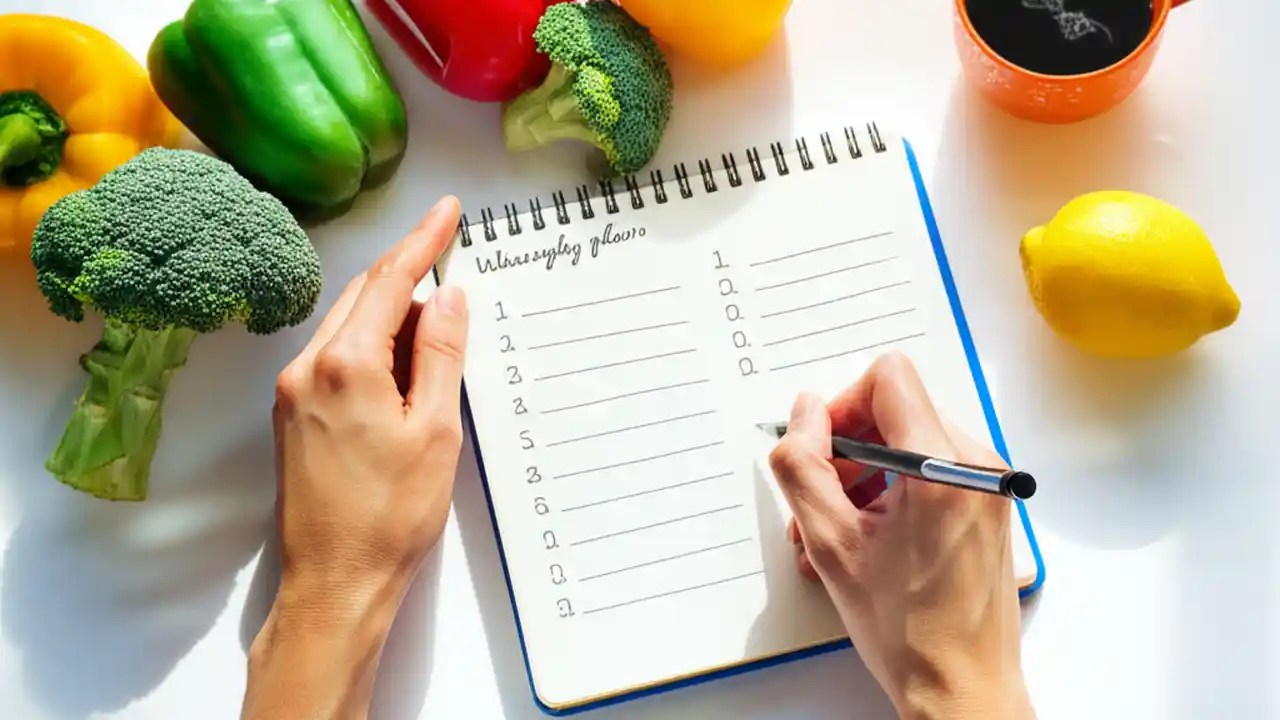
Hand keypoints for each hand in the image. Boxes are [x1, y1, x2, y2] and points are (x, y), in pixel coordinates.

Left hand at [244, 196, 468, 719]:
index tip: (447, 211)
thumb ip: (439, 355)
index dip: (423, 242)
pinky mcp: (293, 416)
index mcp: (346, 366)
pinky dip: (371, 344)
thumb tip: (447, 297)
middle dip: (407, 272)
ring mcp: (294, 393)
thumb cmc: (391, 516)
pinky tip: (402, 360)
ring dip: (390, 311)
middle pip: (363, 297)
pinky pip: (335, 357)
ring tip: (438, 317)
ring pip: (347, 326)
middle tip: (449, 253)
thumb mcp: (434, 430)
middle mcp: (308, 369)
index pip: (390, 283)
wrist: (335, 582)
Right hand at [768, 353, 1033, 719]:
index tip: (821, 448)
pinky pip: (930, 472)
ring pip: (910, 443)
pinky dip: (891, 493)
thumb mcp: (830, 543)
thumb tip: (805, 412)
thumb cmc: (907, 630)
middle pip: (898, 410)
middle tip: (818, 501)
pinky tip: (865, 540)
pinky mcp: (988, 506)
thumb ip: (803, 465)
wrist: (963, 689)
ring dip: (863, 476)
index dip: (842, 404)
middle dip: (847, 449)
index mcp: (944, 468)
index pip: (889, 378)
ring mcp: (989, 486)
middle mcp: (977, 466)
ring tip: (835, 531)